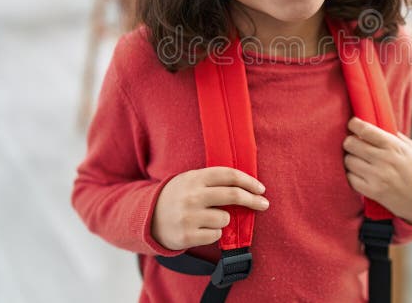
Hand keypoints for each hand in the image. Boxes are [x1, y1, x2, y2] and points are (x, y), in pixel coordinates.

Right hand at [151, 167, 268, 250]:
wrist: (148, 217)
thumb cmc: (178, 196)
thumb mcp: (191, 180)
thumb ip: (214, 181)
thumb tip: (248, 187)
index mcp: (195, 178)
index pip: (229, 175)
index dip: (249, 181)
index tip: (261, 188)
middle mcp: (192, 196)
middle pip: (233, 195)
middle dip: (253, 200)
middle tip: (264, 204)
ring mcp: (189, 216)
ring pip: (226, 219)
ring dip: (224, 219)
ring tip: (208, 218)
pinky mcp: (187, 236)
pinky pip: (216, 235)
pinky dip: (214, 233)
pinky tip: (201, 229)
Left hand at [343, 117, 411, 226]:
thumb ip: (393, 137)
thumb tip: (374, 125)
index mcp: (395, 146)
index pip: (365, 130)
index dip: (354, 124)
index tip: (353, 124)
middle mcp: (384, 160)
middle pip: (351, 144)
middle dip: (350, 141)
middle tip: (354, 143)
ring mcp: (378, 177)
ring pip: (348, 161)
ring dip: (350, 158)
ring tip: (358, 159)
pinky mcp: (373, 192)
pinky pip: (350, 179)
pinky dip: (352, 175)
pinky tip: (360, 173)